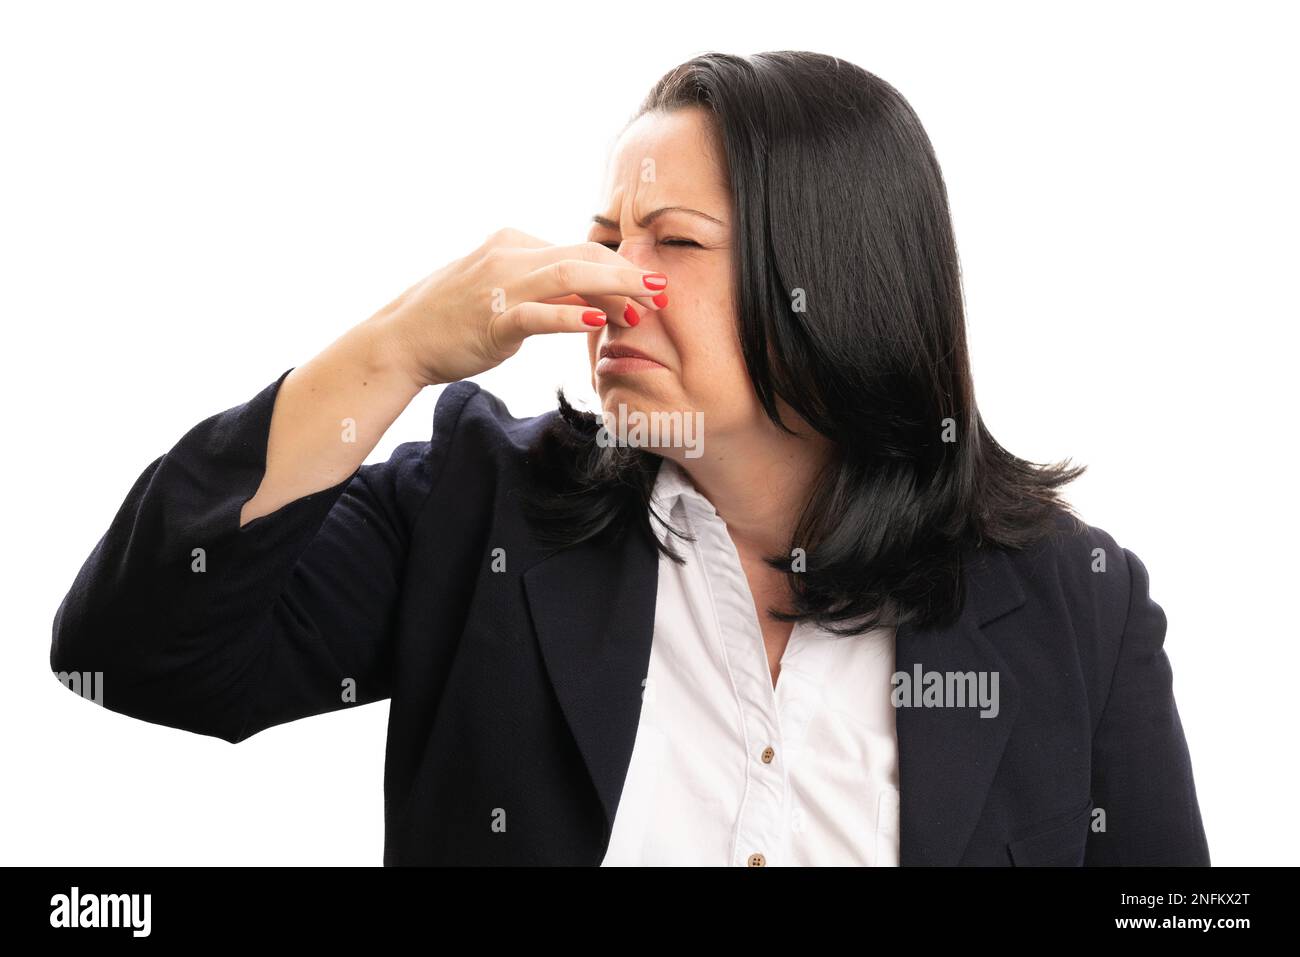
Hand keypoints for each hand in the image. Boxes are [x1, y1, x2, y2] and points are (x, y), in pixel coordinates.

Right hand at [370, 227, 668, 387]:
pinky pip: (538, 313)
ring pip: (568, 275)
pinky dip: (570, 315)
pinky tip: (597, 321)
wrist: (401, 340)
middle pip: (583, 255)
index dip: (617, 271)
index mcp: (514, 243)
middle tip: (661, 294)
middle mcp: (509, 254)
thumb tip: (591, 299)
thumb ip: (543, 290)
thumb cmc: (453, 321)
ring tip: (644, 305)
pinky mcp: (492, 318)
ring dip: (614, 289)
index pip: (579, 250)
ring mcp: (499, 285)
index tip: (645, 292)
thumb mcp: (503, 293)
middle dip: (627, 275)